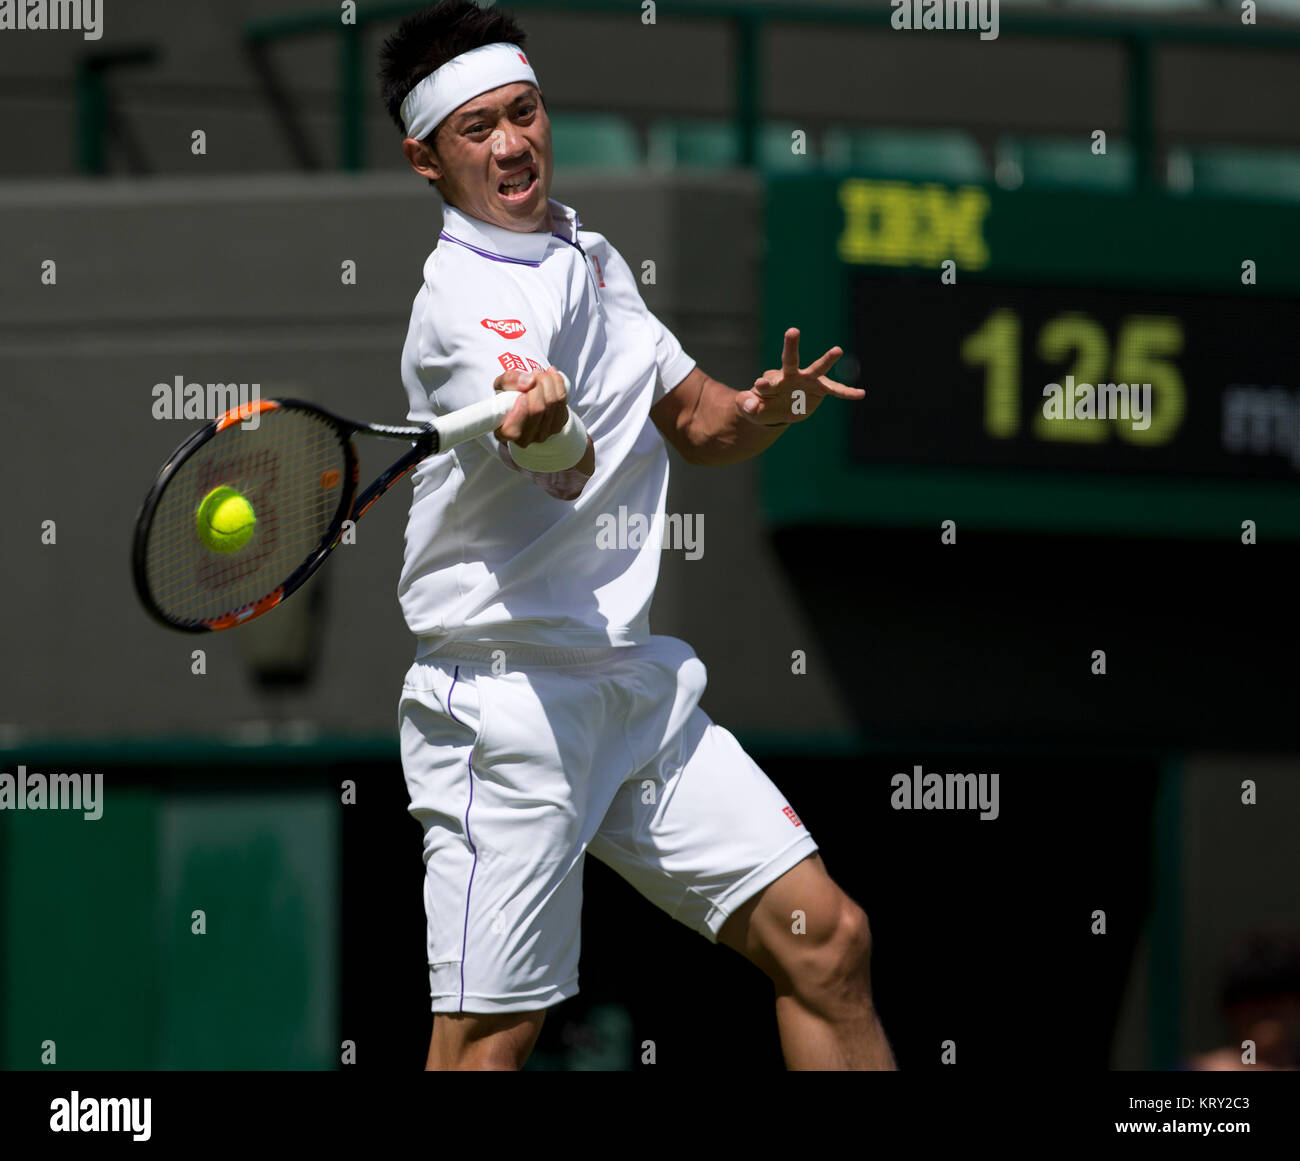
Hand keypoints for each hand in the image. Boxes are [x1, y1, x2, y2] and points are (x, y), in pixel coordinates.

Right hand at [493, 365, 569, 445]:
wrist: (525, 398)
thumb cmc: (509, 395)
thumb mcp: (501, 384)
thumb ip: (510, 380)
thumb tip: (530, 382)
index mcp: (503, 432)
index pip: (512, 431)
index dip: (519, 413)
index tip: (522, 396)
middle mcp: (523, 439)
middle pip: (537, 410)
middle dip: (537, 386)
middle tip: (532, 374)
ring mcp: (542, 435)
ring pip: (552, 403)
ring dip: (547, 381)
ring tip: (539, 373)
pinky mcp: (557, 426)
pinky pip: (562, 401)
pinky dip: (558, 383)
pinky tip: (551, 375)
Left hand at [737, 328, 863, 425]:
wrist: (778, 412)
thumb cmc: (762, 407)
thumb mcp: (751, 410)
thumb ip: (747, 406)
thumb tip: (749, 405)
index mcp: (772, 381)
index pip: (767, 381)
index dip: (763, 385)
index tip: (758, 386)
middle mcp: (790, 375)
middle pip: (790, 359)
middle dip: (790, 345)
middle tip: (792, 331)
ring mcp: (807, 380)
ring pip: (817, 369)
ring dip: (827, 360)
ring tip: (838, 350)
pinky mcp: (820, 389)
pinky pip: (835, 391)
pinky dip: (847, 393)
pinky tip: (861, 394)